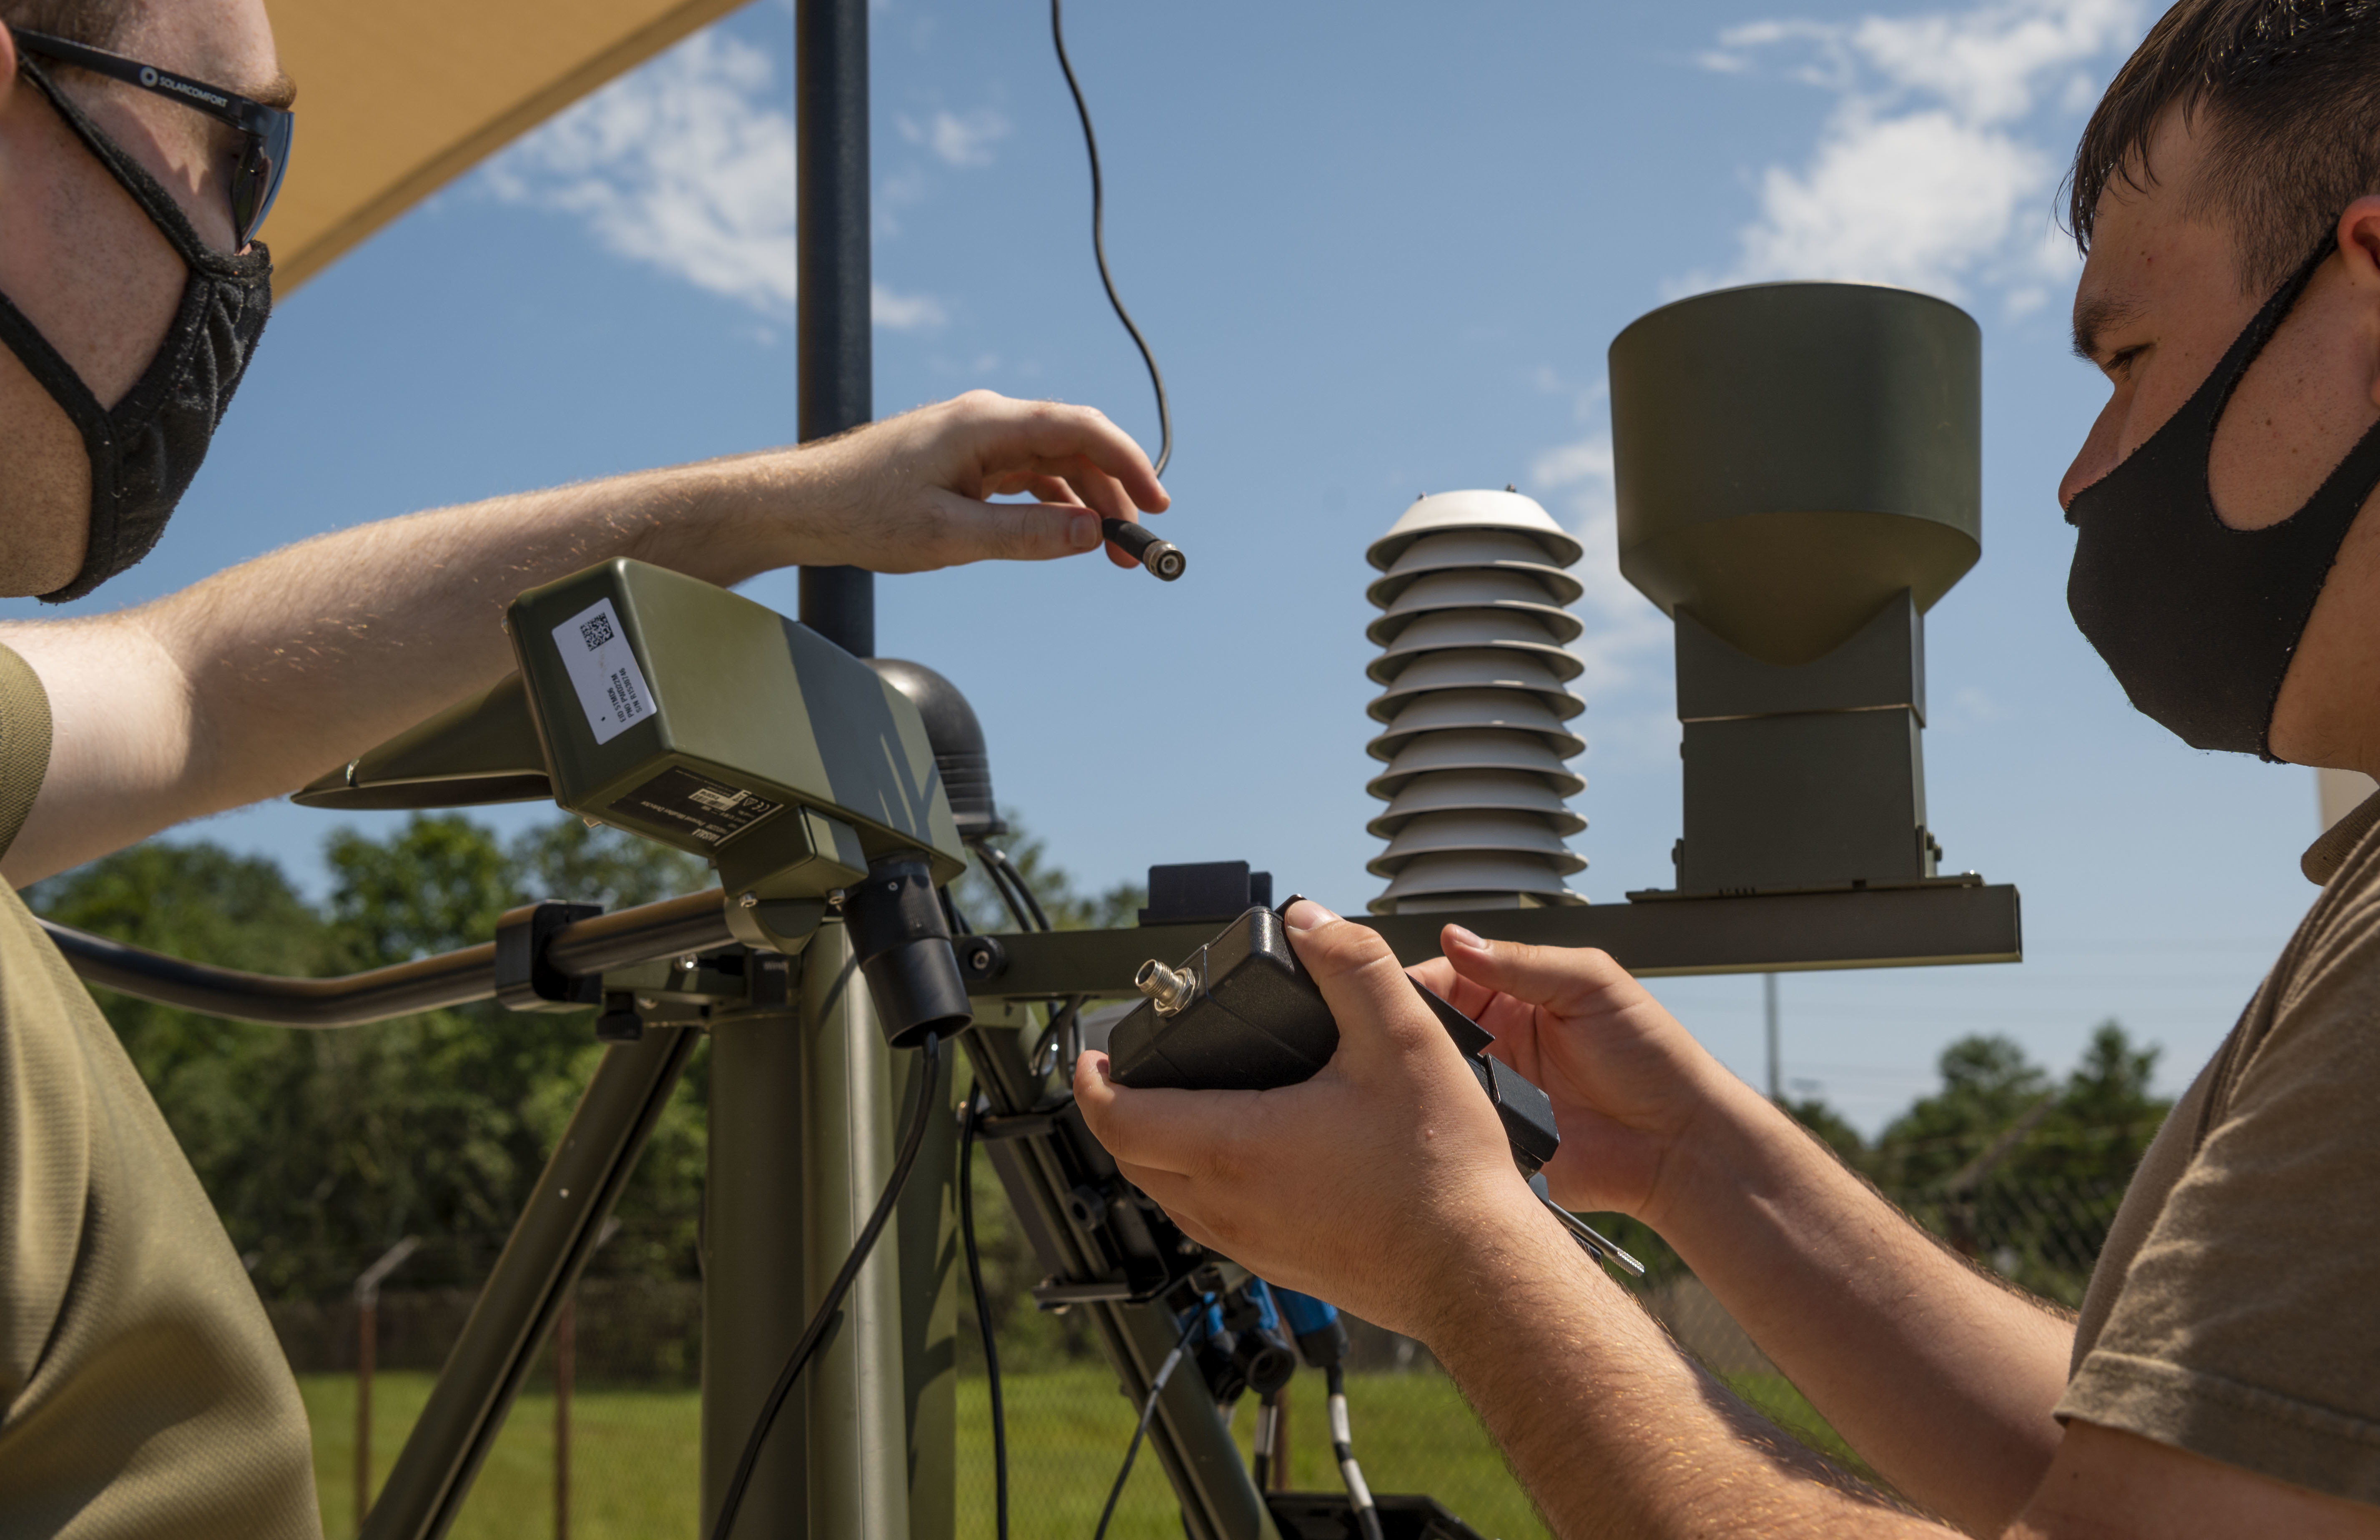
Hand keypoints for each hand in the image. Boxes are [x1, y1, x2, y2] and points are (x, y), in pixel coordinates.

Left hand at [770, 390, 1167, 572]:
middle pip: (1074, 447)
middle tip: (1135, 550)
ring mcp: (978, 438)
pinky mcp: (967, 460)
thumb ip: (1025, 536)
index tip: (1156, 503)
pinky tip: (1067, 537)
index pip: (1079, 427)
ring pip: (1054, 465)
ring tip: (1109, 553)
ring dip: (1086, 505)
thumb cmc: (866, 514)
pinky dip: (1054, 505)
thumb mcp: (950, 536)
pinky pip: (1027, 476)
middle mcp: (988, 420)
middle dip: (1113, 495)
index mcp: (986, 423)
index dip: (1127, 462)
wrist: (805, 504)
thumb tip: (1091, 534)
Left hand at [1074, 900, 1549, 1338]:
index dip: (1091, 1081)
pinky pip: (1213, 1224)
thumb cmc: (1443, 1172)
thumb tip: (1309, 922)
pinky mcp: (1284, 1267)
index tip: (1091, 1055)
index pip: (1120, 1119)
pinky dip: (1202, 1186)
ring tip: (1183, 1106)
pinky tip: (1247, 1160)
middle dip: (1120, 1111)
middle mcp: (1230, 1206)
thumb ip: (1352, 966)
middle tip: (1131, 1072)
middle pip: (1134, 1159)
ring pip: (1170, 1198)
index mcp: (1236, 1148)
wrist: (1479, 1273)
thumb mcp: (1403, 1038)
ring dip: (1159, 1152)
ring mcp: (1254, 1245)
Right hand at [1410, 927, 1743, 1227]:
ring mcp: (1488, 1097)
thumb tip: (1457, 937)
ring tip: (1407, 1078)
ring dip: (1415, 1080)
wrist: (1679, 1142)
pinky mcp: (1492, 1143)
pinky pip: (1448, 1132)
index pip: (1441, 979)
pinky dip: (1436, 1125)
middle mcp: (1492, 1045)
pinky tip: (1430, 1120)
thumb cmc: (1651, 1055)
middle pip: (1420, 1032)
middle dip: (1400, 1034)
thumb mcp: (1590, 983)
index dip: (1409, 983)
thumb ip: (1521, 961)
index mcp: (1511, 999)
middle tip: (1388, 1038)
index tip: (1382, 991)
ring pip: (1425, 1083)